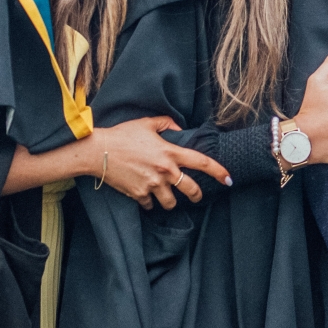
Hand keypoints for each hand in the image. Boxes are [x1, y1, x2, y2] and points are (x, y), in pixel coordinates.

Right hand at [93, 116, 231, 209]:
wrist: (99, 151)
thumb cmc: (122, 135)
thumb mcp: (146, 124)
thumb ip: (166, 123)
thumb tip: (178, 128)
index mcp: (170, 153)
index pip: (202, 163)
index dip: (219, 172)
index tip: (229, 179)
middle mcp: (165, 171)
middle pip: (191, 190)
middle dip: (196, 196)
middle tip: (196, 197)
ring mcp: (153, 184)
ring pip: (171, 202)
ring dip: (170, 201)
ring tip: (166, 197)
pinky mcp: (139, 194)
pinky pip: (150, 204)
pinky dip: (149, 202)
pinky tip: (145, 195)